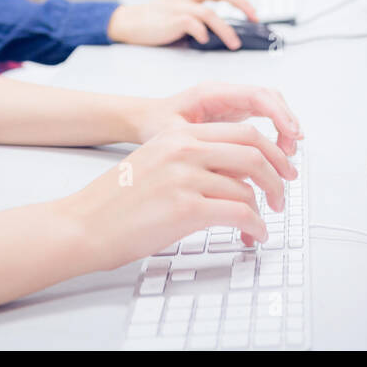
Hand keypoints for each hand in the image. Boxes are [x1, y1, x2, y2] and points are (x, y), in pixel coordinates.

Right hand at [58, 123, 297, 272]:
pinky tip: (253, 235)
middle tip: (281, 194)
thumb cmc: (117, 201)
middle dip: (277, 174)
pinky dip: (255, 226)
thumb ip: (195, 159)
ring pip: (249, 187)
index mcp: (178, 133)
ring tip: (262, 222)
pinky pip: (240, 214)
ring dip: (264, 208)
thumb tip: (238, 174)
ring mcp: (185, 177)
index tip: (280, 167)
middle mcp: (184, 148)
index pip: (242, 131)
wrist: (85, 224)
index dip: (270, 151)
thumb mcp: (157, 162)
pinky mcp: (186, 208)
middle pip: (253, 152)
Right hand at [107, 0, 256, 49]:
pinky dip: (202, 33)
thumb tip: (222, 34)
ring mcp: (179, 6)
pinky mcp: (172, 19)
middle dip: (240, 3)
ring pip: (209, 12)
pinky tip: (205, 41)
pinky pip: (192, 24)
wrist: (129, 22)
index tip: (253, 13)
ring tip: (234, 44)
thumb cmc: (156, 22)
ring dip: (225, 29)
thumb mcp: (180, 13)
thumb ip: (199, 18)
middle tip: (254, 18)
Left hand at [131, 81, 302, 154]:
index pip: (257, 96)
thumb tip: (232, 170)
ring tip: (287, 157)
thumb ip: (202, 148)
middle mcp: (225, 94)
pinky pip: (262, 117)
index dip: (279, 114)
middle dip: (286, 122)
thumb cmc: (154, 124)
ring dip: (283, 129)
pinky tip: (275, 154)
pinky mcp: (233, 114)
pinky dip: (273, 133)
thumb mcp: (172, 136)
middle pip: (269, 99)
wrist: (144, 119)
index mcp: (212, 93)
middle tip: (293, 152)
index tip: (293, 134)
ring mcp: (231, 102)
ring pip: (269, 107)